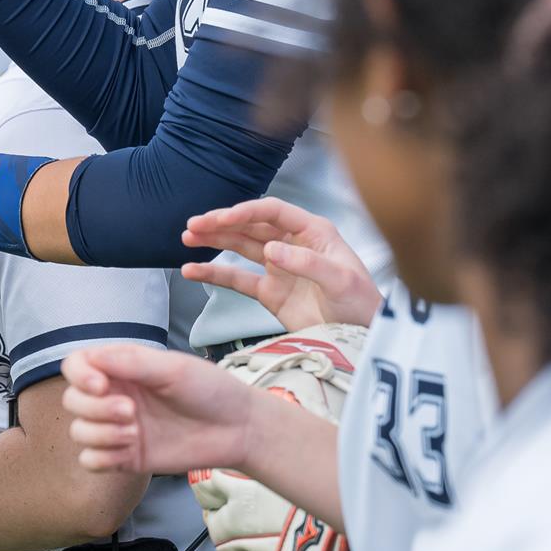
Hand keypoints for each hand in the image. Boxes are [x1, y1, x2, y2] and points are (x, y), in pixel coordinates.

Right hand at [62, 344, 259, 476]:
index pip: (75, 366)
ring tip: (135, 433)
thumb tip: (93, 358)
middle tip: (130, 412)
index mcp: (120, 370)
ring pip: (79, 432)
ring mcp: (118, 428)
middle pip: (73, 401)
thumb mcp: (173, 368)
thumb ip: (132, 362)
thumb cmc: (210, 390)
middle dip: (95, 408)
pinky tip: (128, 450)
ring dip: (101, 434)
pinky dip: (102, 457)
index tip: (100, 385)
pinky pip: (91, 460)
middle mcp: (113, 397)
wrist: (237, 430)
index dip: (79, 376)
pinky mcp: (126, 457)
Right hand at [180, 197, 380, 330]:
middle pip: (250, 226)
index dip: (246, 211)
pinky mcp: (269, 292)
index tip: (223, 218)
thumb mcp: (342, 280)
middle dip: (221, 223)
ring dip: (213, 241)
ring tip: (187, 238)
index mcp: (312, 232)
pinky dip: (214, 274)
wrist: (363, 338)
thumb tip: (271, 248)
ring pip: (239, 247)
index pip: (272, 212)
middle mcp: (291, 244)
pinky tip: (192, 270)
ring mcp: (278, 267)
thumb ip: (308, 263)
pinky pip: (236, 279)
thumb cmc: (362, 304)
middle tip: (194, 225)